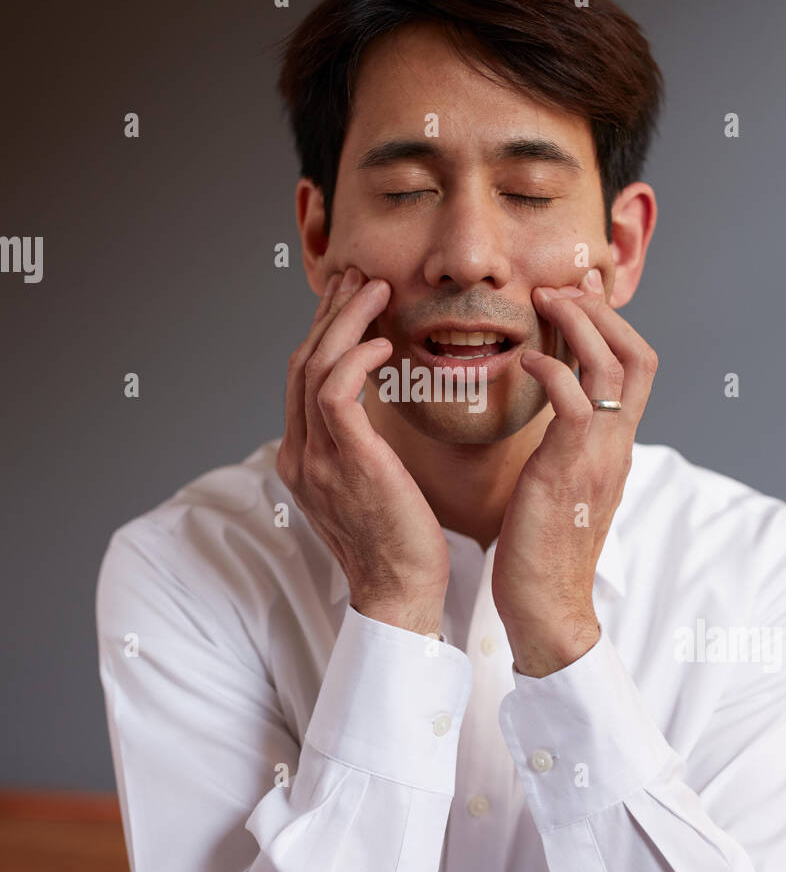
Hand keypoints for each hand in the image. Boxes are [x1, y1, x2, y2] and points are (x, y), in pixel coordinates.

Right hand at [277, 266, 449, 636]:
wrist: (400, 595)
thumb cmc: (399, 545)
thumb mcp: (368, 488)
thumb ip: (358, 448)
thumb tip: (372, 416)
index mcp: (300, 459)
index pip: (302, 377)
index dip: (323, 331)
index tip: (351, 297)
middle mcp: (298, 454)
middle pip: (301, 362)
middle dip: (329, 312)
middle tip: (359, 276)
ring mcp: (316, 459)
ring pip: (314, 367)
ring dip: (344, 321)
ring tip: (375, 289)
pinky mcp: (346, 463)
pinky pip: (336, 394)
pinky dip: (354, 359)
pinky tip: (383, 343)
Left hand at [490, 268, 658, 675]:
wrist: (547, 608)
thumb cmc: (544, 549)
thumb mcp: (564, 484)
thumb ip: (568, 446)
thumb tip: (555, 413)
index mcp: (617, 447)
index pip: (637, 367)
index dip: (613, 323)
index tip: (581, 291)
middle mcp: (618, 446)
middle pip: (638, 355)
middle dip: (603, 311)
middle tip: (563, 284)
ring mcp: (599, 457)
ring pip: (612, 368)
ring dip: (581, 324)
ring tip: (545, 301)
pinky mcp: (569, 470)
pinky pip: (573, 403)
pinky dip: (552, 370)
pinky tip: (525, 360)